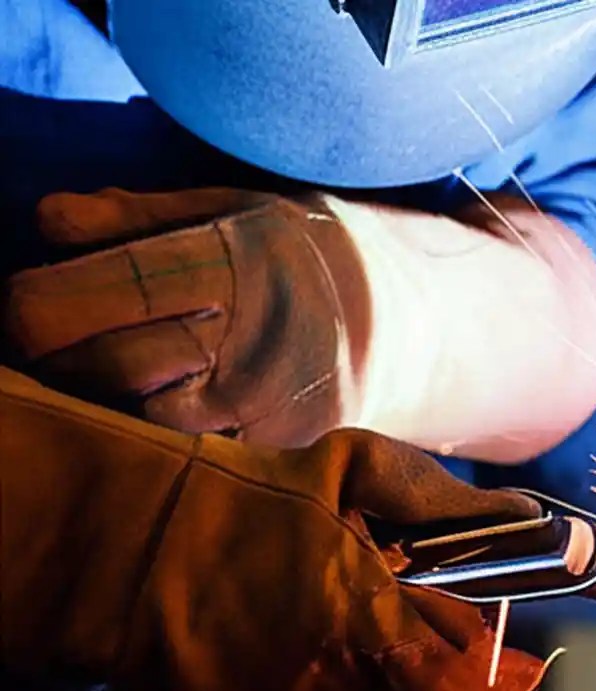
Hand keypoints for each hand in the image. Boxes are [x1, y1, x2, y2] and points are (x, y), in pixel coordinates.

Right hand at [0, 366, 544, 690]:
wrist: (130, 536)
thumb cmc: (245, 498)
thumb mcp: (356, 470)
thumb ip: (442, 502)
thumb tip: (516, 515)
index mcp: (364, 631)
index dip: (501, 682)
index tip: (521, 667)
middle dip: (448, 682)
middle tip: (444, 647)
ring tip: (371, 644)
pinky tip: (328, 662)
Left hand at [3, 187, 595, 462]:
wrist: (434, 325)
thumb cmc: (326, 255)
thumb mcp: (247, 209)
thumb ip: (145, 215)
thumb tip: (47, 222)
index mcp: (245, 262)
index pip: (116, 287)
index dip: (45, 301)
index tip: (24, 303)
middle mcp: (257, 337)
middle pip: (110, 364)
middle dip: (58, 357)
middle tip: (53, 341)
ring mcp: (271, 406)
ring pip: (138, 422)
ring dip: (96, 402)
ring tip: (98, 376)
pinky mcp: (280, 454)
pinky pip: (185, 456)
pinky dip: (146, 438)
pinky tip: (146, 411)